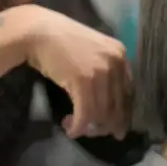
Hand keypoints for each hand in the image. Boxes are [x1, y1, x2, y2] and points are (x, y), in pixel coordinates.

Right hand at [21, 5, 131, 139]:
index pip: (128, 92)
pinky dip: (78, 126)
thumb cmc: (61, 41)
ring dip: (88, 127)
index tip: (116, 128)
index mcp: (120, 54)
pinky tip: (70, 129)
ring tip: (74, 127)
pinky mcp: (83, 81)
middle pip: (117, 106)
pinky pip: (85, 114)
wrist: (38, 31)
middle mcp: (115, 62)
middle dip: (106, 125)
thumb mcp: (92, 51)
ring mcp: (100, 71)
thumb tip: (108, 105)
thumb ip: (105, 71)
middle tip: (93, 134)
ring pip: (101, 113)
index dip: (122, 114)